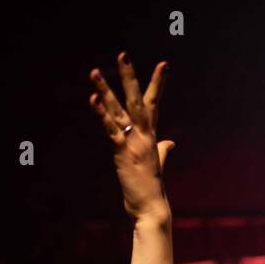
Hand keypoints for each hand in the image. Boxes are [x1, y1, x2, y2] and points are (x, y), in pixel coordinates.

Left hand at [88, 54, 174, 219]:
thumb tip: (170, 142)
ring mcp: (134, 143)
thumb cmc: (152, 189)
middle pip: (138, 99)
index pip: (154, 103)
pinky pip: (110, 129)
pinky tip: (93, 98)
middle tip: (123, 54)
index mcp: (151, 137)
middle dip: (129, 76)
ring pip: (118, 110)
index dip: (157, 83)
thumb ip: (163, 150)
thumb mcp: (158, 165)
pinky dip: (101, 113)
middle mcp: (144, 135)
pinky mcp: (123, 153)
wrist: (152, 209)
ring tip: (94, 71)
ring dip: (105, 89)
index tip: (163, 64)